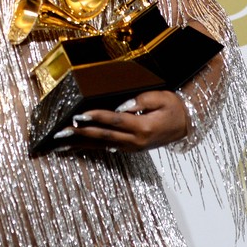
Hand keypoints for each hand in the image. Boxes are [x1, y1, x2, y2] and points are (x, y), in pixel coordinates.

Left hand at [52, 90, 189, 153]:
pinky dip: (89, 147)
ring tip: (60, 145)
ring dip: (79, 144)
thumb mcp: (162, 97)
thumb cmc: (174, 107)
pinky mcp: (129, 148)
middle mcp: (134, 141)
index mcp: (142, 127)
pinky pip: (105, 148)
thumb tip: (120, 106)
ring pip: (101, 145)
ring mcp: (131, 148)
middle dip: (79, 134)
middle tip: (59, 133)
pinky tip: (75, 147)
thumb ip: (141, 100)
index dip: (95, 117)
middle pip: (102, 136)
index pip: (114, 121)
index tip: (78, 115)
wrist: (187, 125)